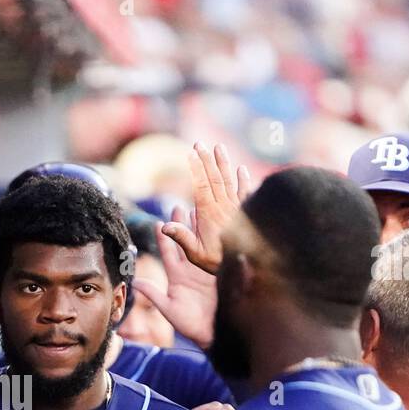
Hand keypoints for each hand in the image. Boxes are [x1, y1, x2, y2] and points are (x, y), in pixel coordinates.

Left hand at [136, 217, 218, 348]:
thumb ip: (153, 294)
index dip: (164, 237)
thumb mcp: (168, 308)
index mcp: (177, 276)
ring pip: (202, 244)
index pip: (169, 252)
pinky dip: (218, 240)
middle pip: (186, 243)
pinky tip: (220, 226)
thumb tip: (134, 282)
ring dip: (200, 228)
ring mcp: (207, 271)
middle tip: (180, 207)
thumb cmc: (189, 324)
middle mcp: (192, 270)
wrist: (212, 334)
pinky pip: (218, 254)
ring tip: (198, 209)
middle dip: (183, 225)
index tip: (158, 221)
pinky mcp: (221, 274)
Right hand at [160, 142, 251, 275]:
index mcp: (208, 213)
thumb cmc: (216, 262)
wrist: (244, 265)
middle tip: (200, 144)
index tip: (191, 153)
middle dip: (206, 159)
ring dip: (223, 163)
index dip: (196, 167)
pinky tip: (241, 169)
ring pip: (229, 180)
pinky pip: (245, 192)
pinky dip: (243, 179)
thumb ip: (181, 237)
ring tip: (219, 147)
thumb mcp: (195, 253)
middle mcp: (223, 206)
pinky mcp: (244, 212)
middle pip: (214, 177)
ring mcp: (235, 207)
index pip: (201, 184)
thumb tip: (164, 226)